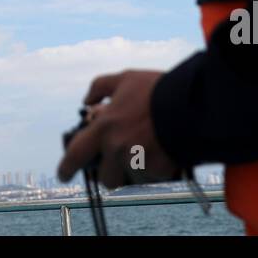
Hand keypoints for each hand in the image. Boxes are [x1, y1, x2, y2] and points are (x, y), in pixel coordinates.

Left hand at [56, 69, 179, 189]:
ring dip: (135, 170)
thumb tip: (87, 100)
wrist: (193, 103)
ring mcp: (138, 162)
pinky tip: (164, 149)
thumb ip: (100, 87)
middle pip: (105, 178)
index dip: (66, 167)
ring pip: (130, 179)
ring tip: (148, 149)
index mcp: (104, 128)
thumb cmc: (157, 89)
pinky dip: (156, 167)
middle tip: (120, 160)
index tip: (64, 173)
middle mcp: (117, 149)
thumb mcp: (125, 79)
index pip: (76, 155)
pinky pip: (152, 176)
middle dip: (110, 172)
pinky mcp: (159, 171)